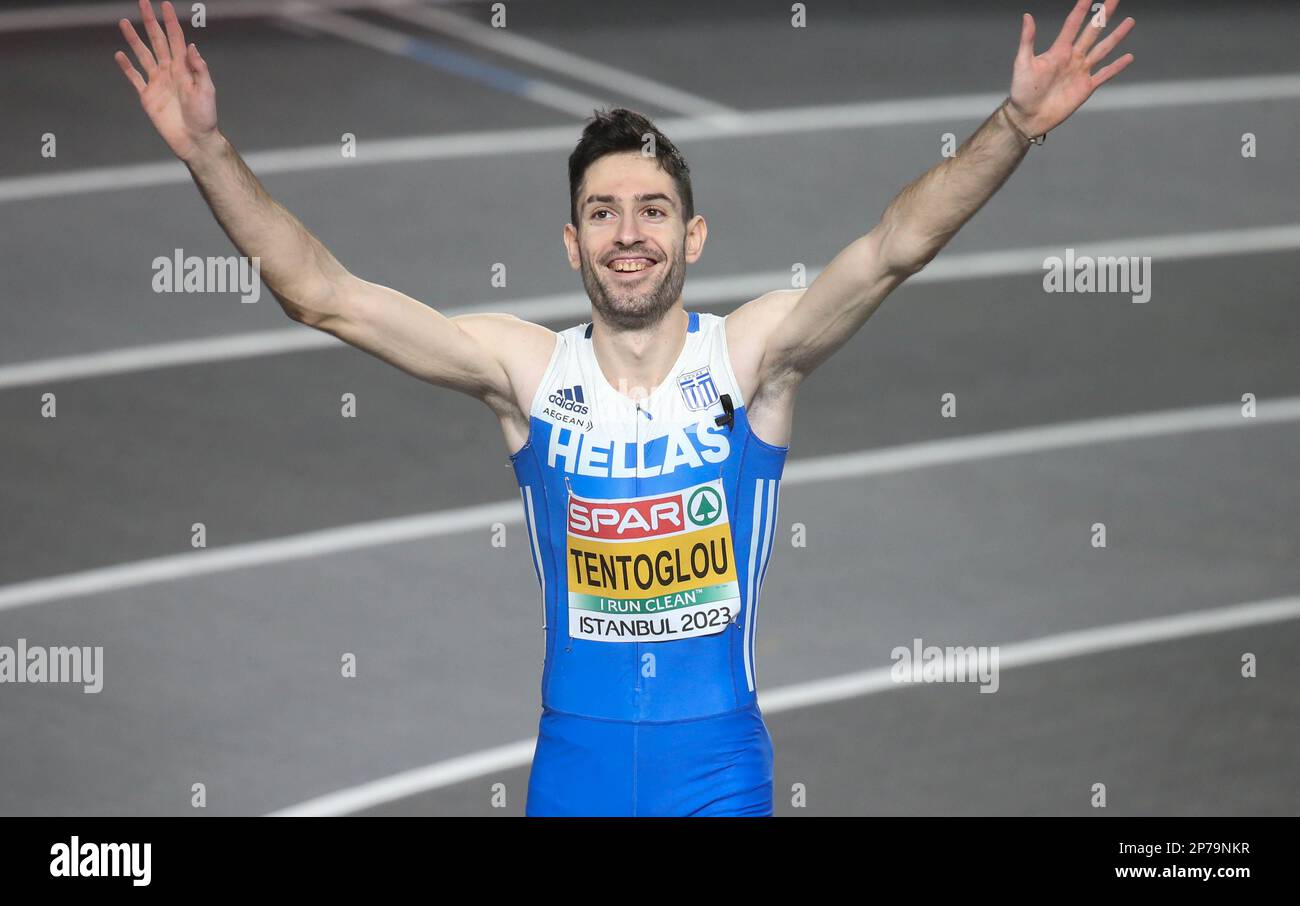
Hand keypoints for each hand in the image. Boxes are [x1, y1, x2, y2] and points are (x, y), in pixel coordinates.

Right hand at [114, 0, 218, 161]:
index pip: (176, 39)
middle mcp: (169, 71)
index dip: (170, 22)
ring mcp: (157, 82)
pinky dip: (126, 67)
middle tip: (142, 3)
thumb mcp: (206, 91)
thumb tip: (191, 47)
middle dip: (150, 22)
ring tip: (125, 22)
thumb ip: (199, 69)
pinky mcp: (148, 96)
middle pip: (157, 41)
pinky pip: (135, 78)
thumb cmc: (205, 118)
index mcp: (184, 68)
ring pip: (143, 55)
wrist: (194, 140)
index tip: (164, 5)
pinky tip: (119, 54)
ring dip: (134, 39)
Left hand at [1007, 0, 1135, 137]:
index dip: (1081, 10)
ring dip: (1116, 36)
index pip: (1072, 25)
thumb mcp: (1023, 63)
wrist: (1028, 117)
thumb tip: (1027, 16)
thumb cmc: (1022, 91)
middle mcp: (1072, 58)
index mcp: (1058, 50)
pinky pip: (1104, 74)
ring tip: (1129, 21)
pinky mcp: (1086, 87)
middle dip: (1104, 15)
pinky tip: (1128, 57)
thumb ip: (1027, 40)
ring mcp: (1081, 71)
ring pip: (1103, 49)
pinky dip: (1117, 67)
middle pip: (1092, 32)